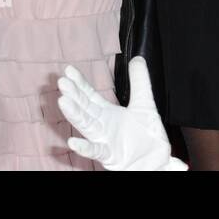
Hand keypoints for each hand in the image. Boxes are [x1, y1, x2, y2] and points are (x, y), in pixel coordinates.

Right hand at [57, 57, 184, 170]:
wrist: (157, 161)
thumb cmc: (147, 136)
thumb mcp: (144, 103)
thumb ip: (140, 81)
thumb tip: (137, 58)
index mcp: (107, 113)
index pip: (89, 95)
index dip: (80, 83)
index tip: (68, 70)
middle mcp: (102, 126)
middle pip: (85, 108)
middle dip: (74, 95)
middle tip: (61, 81)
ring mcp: (105, 141)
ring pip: (87, 127)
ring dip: (75, 115)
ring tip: (63, 102)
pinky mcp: (112, 156)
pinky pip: (97, 152)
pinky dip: (85, 148)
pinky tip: (73, 142)